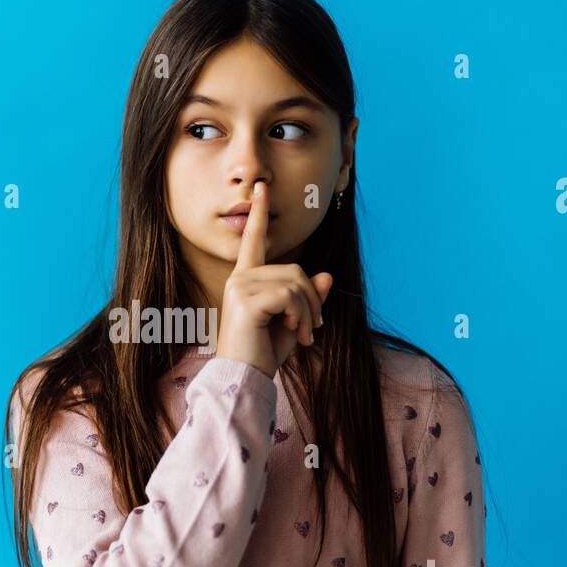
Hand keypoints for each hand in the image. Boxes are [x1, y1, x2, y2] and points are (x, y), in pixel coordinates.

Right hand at [214, 181, 332, 379]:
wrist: (244, 378)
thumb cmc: (263, 353)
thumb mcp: (293, 322)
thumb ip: (308, 298)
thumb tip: (327, 275)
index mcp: (246, 279)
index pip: (253, 241)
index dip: (258, 215)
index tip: (262, 189)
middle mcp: (240, 278)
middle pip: (295, 269)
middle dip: (312, 299)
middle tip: (313, 329)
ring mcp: (240, 287)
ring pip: (295, 282)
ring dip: (308, 311)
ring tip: (304, 335)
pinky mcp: (246, 300)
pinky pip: (290, 296)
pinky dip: (302, 316)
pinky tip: (296, 335)